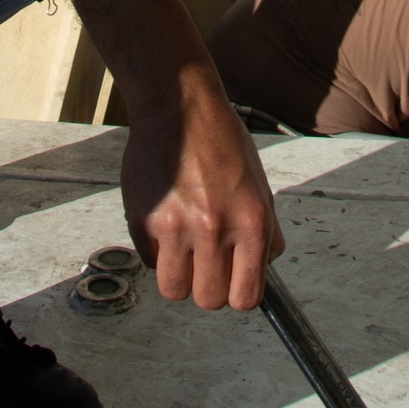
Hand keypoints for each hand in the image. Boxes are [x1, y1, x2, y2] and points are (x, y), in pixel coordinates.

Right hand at [120, 74, 284, 310]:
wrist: (178, 107)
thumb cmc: (220, 140)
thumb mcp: (258, 183)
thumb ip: (264, 229)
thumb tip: (264, 266)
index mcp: (250, 221)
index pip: (247, 296)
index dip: (239, 293)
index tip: (233, 283)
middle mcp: (214, 228)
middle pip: (210, 300)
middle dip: (208, 286)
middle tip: (205, 261)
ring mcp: (176, 227)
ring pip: (175, 290)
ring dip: (179, 275)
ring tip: (183, 245)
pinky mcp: (144, 221)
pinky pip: (150, 261)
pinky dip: (157, 251)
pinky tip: (166, 220)